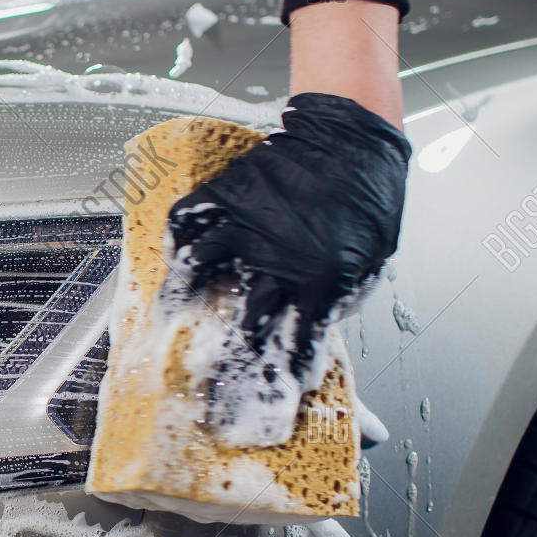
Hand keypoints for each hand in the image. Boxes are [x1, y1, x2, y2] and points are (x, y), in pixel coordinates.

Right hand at [166, 92, 408, 378]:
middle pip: (246, 326)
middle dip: (228, 363)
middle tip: (211, 386)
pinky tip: (170, 255)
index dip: (282, 379)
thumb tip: (315, 323)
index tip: (271, 402)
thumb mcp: (371, 258)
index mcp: (323, 282)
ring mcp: (248, 227)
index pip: (298, 346)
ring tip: (165, 317)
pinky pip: (188, 220)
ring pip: (201, 270)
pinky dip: (175, 239)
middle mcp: (280, 261)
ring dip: (180, 297)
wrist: (355, 135)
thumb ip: (341, 295)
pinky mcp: (229, 195)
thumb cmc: (369, 195)